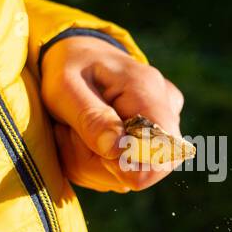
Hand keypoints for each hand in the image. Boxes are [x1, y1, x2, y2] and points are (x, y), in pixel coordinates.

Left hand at [39, 34, 184, 190]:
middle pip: (142, 171)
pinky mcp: (153, 142)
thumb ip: (91, 117)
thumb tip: (117, 151)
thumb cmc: (70, 66)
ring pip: (127, 177)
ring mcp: (162, 127)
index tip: (94, 151)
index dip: (128, 167)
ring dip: (89, 163)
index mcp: (148, 91)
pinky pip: (123, 173)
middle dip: (97, 164)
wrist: (79, 54)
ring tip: (72, 131)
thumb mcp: (66, 86)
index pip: (162, 152)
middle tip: (68, 133)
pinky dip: (94, 164)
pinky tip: (83, 138)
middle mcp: (165, 110)